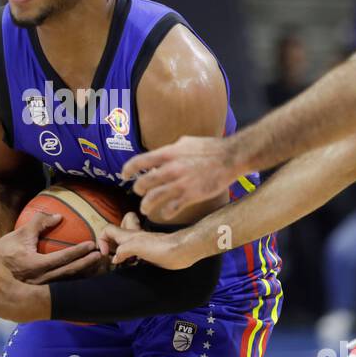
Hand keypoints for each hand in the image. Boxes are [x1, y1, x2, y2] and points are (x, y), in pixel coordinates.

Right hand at [0, 212, 102, 284]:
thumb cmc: (4, 250)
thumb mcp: (20, 234)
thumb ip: (39, 223)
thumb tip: (58, 217)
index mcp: (35, 266)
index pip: (62, 258)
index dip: (78, 252)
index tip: (91, 245)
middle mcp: (40, 280)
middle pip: (69, 273)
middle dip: (87, 264)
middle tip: (101, 255)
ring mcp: (40, 289)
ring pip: (67, 283)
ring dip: (84, 274)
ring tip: (98, 266)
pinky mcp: (40, 293)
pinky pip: (62, 287)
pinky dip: (75, 281)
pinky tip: (85, 276)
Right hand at [98, 212, 197, 269]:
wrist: (182, 251)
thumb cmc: (161, 247)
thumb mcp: (138, 246)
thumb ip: (123, 250)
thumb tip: (114, 259)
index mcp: (129, 235)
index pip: (108, 229)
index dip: (102, 239)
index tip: (106, 254)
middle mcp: (134, 238)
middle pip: (116, 233)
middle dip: (111, 243)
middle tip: (112, 256)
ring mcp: (142, 246)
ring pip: (125, 245)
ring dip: (120, 253)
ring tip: (121, 264)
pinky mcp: (149, 255)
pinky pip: (135, 256)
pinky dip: (131, 261)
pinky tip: (134, 268)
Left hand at [123, 135, 239, 222]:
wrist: (231, 157)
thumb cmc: (210, 148)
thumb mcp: (186, 142)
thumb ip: (171, 149)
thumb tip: (162, 153)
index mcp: (168, 153)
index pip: (139, 162)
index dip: (128, 170)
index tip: (124, 175)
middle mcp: (170, 169)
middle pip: (143, 183)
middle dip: (138, 190)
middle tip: (139, 193)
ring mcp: (180, 183)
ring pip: (153, 199)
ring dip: (146, 206)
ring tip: (145, 209)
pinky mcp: (190, 195)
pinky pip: (171, 209)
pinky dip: (165, 213)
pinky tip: (165, 214)